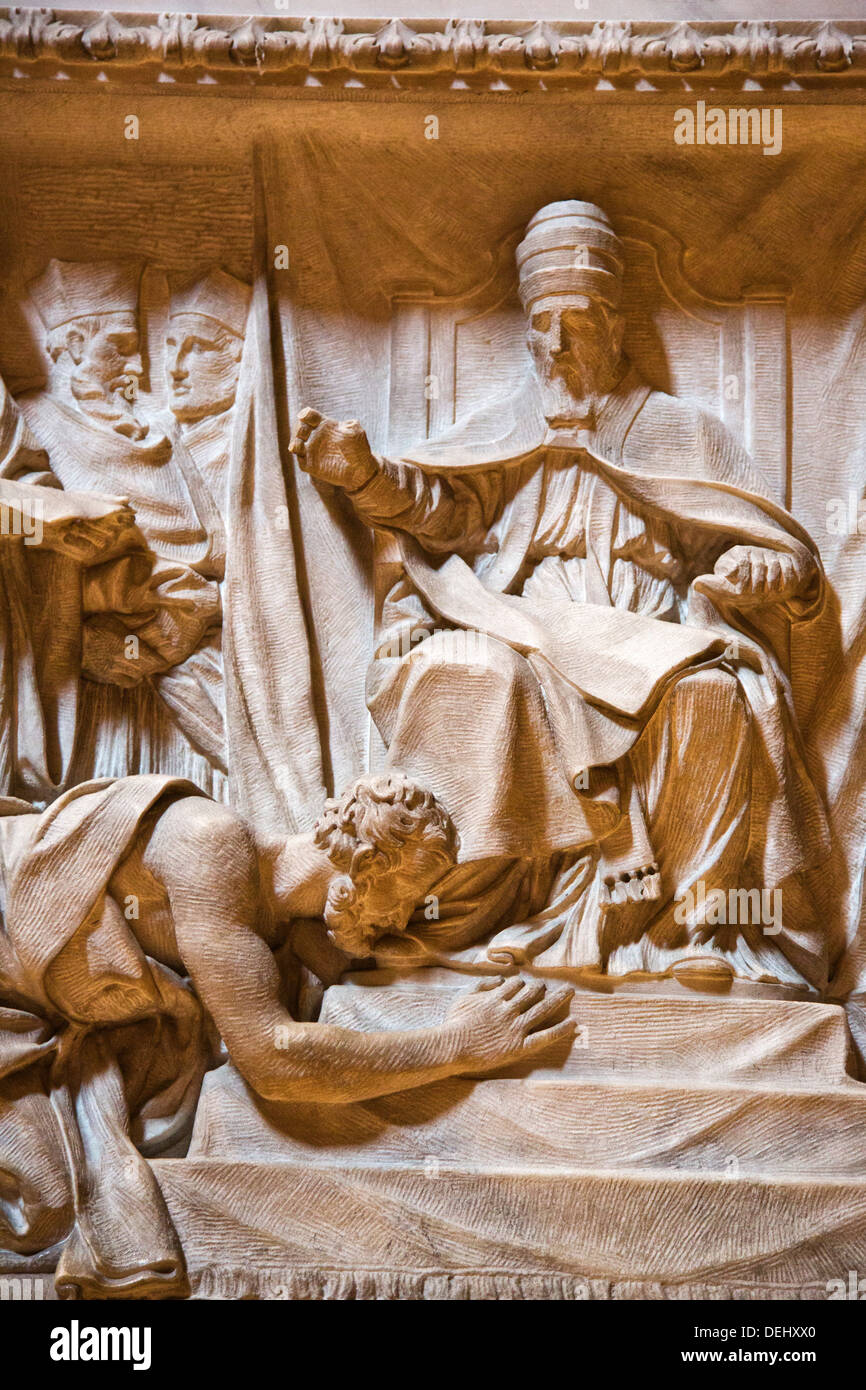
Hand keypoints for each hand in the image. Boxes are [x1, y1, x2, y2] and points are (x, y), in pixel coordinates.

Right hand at [290, 407, 377, 490]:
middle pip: (300, 428)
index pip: (310, 416)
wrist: (361, 471)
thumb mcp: (356, 432)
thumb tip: (342, 424)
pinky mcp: (312, 465)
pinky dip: (297, 455)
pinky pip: (300, 459)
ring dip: (294, 441)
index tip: (305, 416)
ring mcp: (313, 451)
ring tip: (297, 443)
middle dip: (298, 428)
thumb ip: (349, 424)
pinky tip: (298, 450)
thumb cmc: (360, 449)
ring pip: (296, 443)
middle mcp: (316, 437)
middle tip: (304, 432)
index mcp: (325, 426)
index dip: (305, 414)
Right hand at [446, 976, 574, 1072]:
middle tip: (548, 986)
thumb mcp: (462, 997)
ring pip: (541, 1009)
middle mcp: (509, 1009)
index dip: (522, 983)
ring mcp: (516, 1027)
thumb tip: (499, 978)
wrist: (452, 1046)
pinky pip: (544, 1036)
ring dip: (557, 998)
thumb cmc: (453, 1023)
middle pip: (531, 993)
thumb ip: (481, 985)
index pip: (515, 984)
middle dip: (541, 987)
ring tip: (569, 991)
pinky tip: (573, 1023)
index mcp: (496, 998)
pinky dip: (560, 1030)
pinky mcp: (519, 1046)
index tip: (526, 984)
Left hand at [697, 545, 806, 606]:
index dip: (745, 580)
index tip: (744, 592)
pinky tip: (784, 588)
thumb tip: (696, 583)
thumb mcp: (725, 591)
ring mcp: (771, 554)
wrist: (762, 590)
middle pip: (759, 564)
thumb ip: (712, 586)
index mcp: (738, 553)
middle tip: (758, 595)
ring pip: (774, 565)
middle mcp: (754, 550)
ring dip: (773, 582)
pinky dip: (788, 578)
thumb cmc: (741, 591)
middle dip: (759, 584)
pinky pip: (790, 566)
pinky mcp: (787, 560)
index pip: (742, 561)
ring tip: (770, 593)